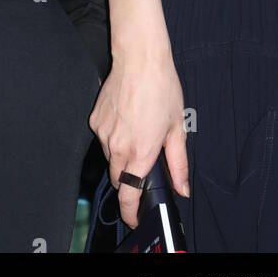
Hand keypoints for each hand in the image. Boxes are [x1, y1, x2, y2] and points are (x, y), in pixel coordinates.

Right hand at [89, 41, 188, 228]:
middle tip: (144, 162)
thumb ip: (178, 163)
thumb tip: (182, 188)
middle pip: (119, 178)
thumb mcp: (177, 127)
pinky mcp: (95, 120)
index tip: (134, 218)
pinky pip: (103, 139)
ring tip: (137, 132)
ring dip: (122, 155)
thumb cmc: (161, 88)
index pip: (128, 194)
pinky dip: (113, 137)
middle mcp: (117, 146)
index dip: (130, 212)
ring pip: (110, 158)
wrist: (139, 58)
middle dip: (130, 179)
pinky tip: (126, 120)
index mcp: (140, 151)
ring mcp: (103, 132)